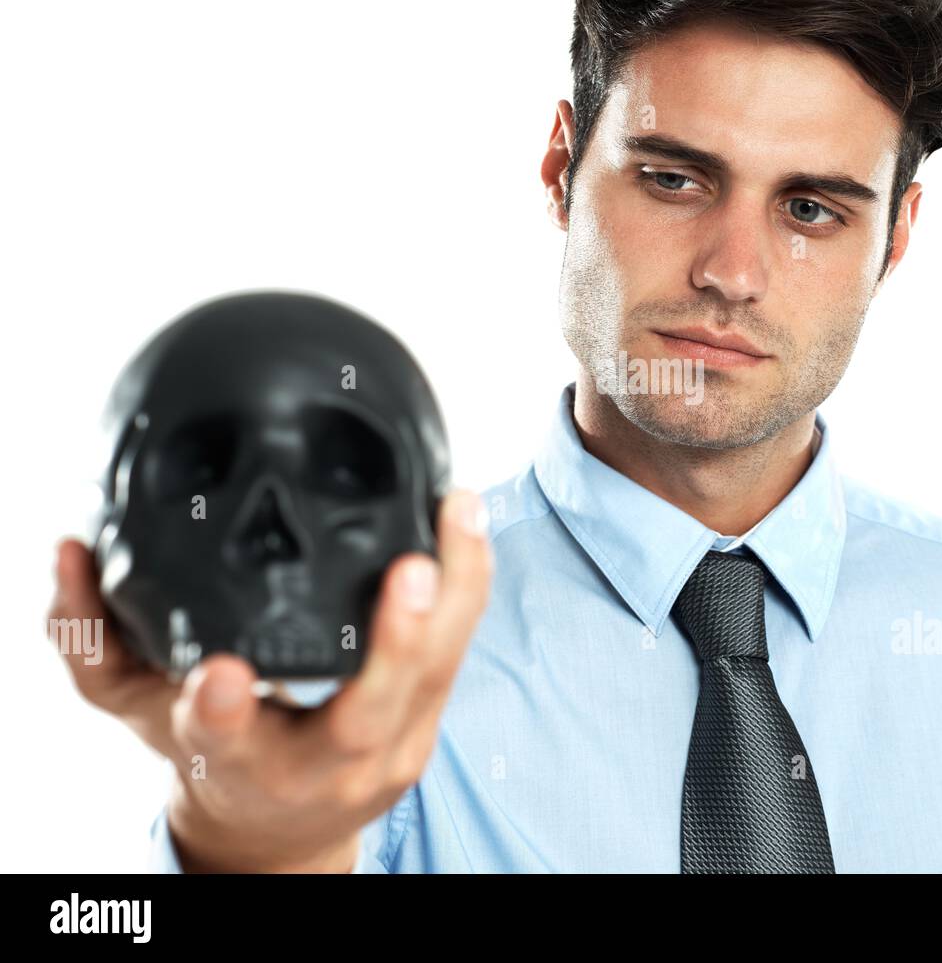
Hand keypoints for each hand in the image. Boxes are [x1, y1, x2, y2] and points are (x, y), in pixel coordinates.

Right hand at [47, 488, 492, 872]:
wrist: (282, 830)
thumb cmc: (214, 760)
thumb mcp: (136, 708)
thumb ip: (93, 635)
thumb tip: (70, 551)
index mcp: (237, 766)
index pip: (222, 742)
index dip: (219, 712)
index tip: (217, 675)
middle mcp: (319, 766)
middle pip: (366, 715)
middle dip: (394, 645)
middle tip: (412, 570)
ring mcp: (387, 748)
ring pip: (436, 675)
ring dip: (457, 594)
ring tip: (460, 512)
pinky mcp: (427, 722)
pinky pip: (458, 652)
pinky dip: (469, 589)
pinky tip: (470, 527)